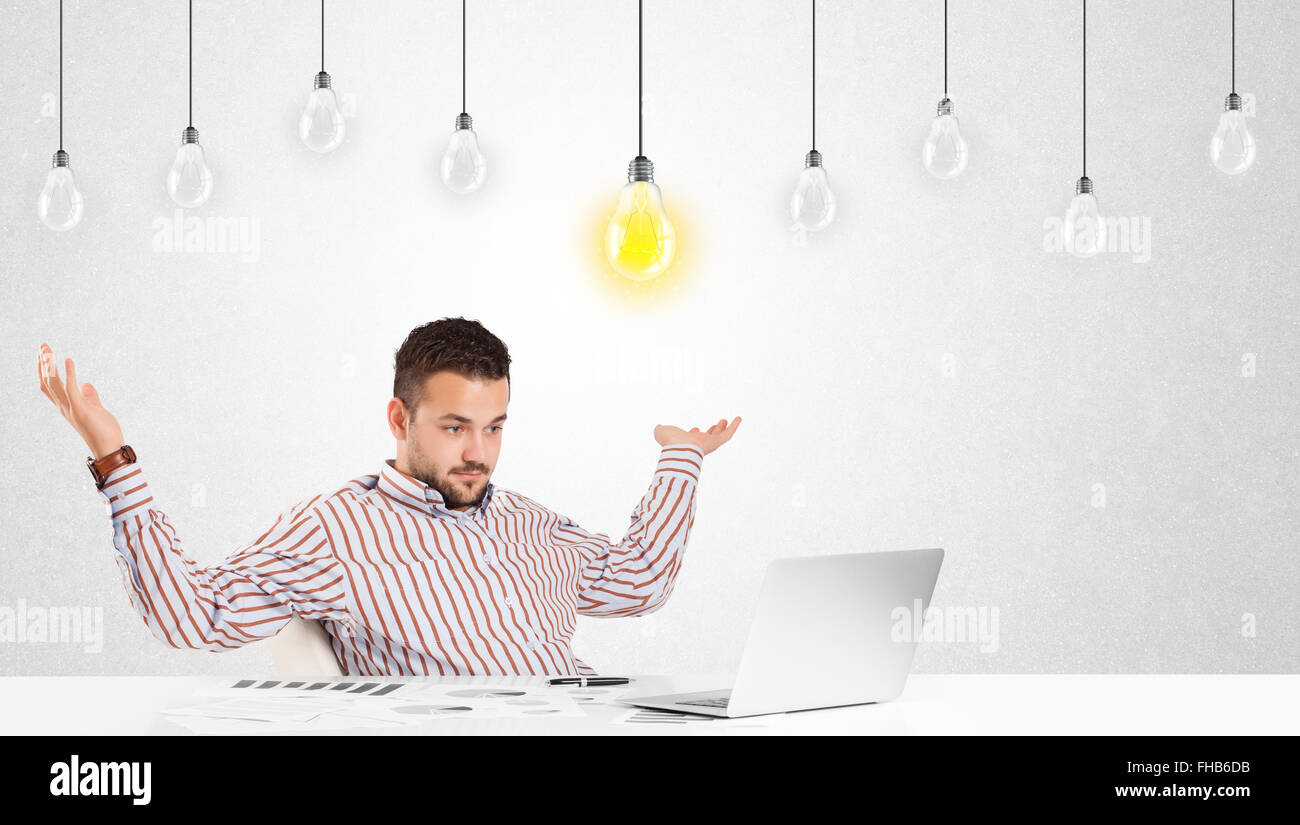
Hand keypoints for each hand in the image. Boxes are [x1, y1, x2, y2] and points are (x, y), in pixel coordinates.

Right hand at [37, 343, 123, 459]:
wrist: (110, 447)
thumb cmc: (103, 429)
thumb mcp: (94, 407)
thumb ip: (89, 395)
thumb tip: (85, 383)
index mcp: (65, 405)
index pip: (47, 385)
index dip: (43, 369)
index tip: (43, 353)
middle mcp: (63, 407)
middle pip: (47, 381)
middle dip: (43, 363)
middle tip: (43, 345)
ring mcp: (71, 408)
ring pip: (54, 384)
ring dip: (50, 365)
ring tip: (47, 350)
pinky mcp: (81, 409)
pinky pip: (71, 389)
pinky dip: (69, 374)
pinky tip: (68, 360)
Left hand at [654, 417, 740, 455]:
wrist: (679, 448)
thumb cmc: (670, 442)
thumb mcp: (662, 432)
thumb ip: (660, 430)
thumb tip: (658, 427)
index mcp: (687, 443)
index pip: (692, 439)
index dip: (694, 433)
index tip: (695, 428)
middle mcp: (698, 445)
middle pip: (708, 438)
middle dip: (712, 431)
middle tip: (716, 424)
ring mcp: (708, 444)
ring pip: (718, 436)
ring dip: (722, 428)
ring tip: (724, 420)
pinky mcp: (716, 442)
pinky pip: (728, 434)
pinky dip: (734, 426)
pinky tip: (739, 418)